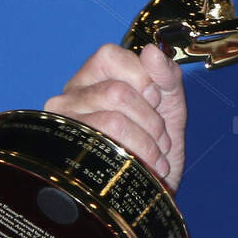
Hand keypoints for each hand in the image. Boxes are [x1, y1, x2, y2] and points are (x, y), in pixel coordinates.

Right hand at [43, 43, 187, 190]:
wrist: (153, 187)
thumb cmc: (158, 142)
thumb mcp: (170, 102)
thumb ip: (167, 75)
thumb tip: (152, 51)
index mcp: (94, 77)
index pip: (110, 56)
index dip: (142, 78)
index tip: (156, 100)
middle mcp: (72, 95)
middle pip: (116, 92)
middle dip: (151, 119)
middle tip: (160, 137)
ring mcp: (66, 124)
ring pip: (112, 120)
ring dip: (147, 141)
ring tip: (155, 154)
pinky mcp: (68, 151)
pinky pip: (106, 144)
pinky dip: (137, 154)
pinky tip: (146, 166)